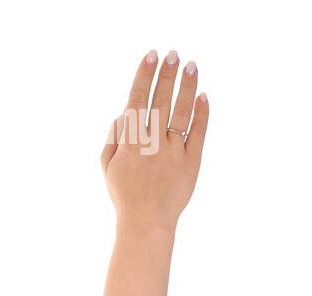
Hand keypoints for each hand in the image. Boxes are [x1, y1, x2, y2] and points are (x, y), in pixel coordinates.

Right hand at [102, 49, 208, 231]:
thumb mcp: (108, 168)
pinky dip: (201, 113)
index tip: (151, 56)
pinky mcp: (191, 162)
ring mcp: (173, 152)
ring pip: (181, 112)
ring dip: (186, 87)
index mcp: (129, 144)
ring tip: (191, 66)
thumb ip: (113, 139)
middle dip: (167, 75)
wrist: (145, 224)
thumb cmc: (125, 196)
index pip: (137, 101)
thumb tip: (123, 114)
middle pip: (161, 101)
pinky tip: (202, 96)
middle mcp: (151, 144)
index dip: (144, 76)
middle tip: (173, 55)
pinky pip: (198, 132)